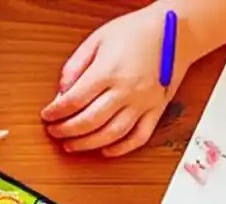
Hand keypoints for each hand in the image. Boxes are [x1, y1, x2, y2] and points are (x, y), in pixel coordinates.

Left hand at [42, 4, 192, 156]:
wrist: (178, 30)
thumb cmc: (137, 32)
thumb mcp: (97, 39)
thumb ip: (75, 66)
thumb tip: (61, 91)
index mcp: (108, 71)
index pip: (73, 101)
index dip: (55, 112)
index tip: (47, 116)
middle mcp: (126, 90)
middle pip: (89, 121)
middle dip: (66, 131)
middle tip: (54, 132)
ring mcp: (143, 102)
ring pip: (111, 134)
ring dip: (87, 144)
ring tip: (71, 145)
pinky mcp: (157, 109)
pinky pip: (139, 137)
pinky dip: (121, 149)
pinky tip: (105, 150)